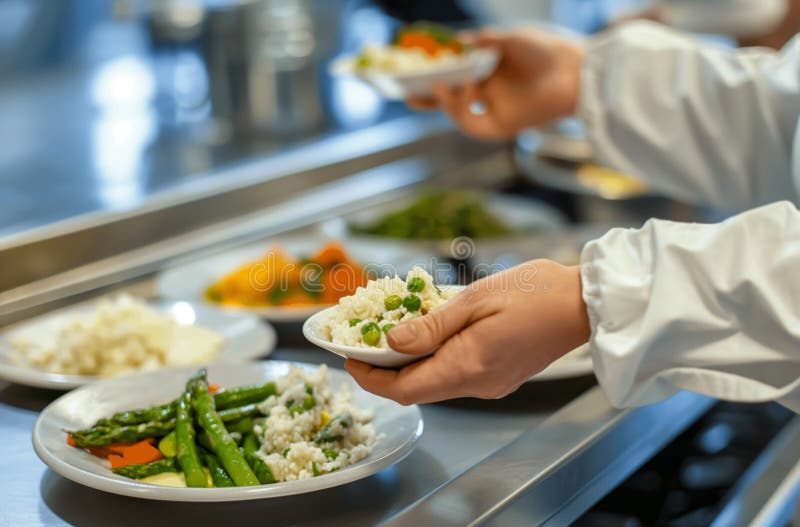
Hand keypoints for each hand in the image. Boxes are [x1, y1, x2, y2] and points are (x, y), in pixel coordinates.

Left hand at [345, 260, 590, 404]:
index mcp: (468, 368)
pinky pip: (454, 375)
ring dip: (407, 363)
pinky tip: (428, 334)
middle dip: (383, 370)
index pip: (404, 389)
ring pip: (434, 383)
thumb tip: (390, 341)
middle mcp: (478, 386)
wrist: (585, 303)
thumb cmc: (536, 293)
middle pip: (416, 389)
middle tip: (361, 342)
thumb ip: (431, 325)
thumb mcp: (475, 299)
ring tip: (390, 331)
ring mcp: (490, 385)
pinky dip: (432, 359)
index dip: (370, 378)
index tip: (348, 358)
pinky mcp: (499, 377)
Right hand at [407, 29, 584, 139]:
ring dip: (444, 102)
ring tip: (436, 86)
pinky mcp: (503, 126)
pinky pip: (473, 124)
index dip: (434, 76)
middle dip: (427, 100)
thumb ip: (483, 42)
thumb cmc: (547, 51)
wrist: (575, 71)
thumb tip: (458, 42)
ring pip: (458, 113)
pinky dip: (460, 110)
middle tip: (405, 94)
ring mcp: (496, 110)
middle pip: (450, 101)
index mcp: (491, 72)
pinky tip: (459, 92)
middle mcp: (491, 93)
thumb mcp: (510, 39)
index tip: (413, 71)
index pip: (455, 77)